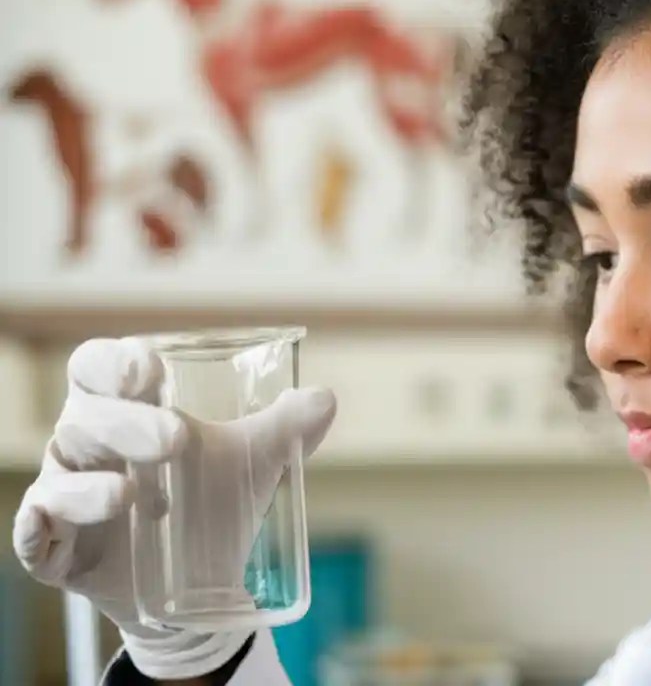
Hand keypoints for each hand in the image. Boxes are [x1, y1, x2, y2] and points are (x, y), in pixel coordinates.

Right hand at [11, 338, 336, 679]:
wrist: (202, 581)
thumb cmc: (212, 500)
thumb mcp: (253, 461)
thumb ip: (287, 429)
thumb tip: (324, 400)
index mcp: (122, 407)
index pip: (97, 367)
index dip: (114, 362)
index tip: (150, 370)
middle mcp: (84, 443)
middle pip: (84, 418)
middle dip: (126, 424)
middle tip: (176, 439)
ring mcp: (65, 494)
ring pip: (59, 476)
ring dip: (89, 485)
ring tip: (130, 495)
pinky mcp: (56, 547)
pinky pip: (32, 531)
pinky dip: (38, 527)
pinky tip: (49, 526)